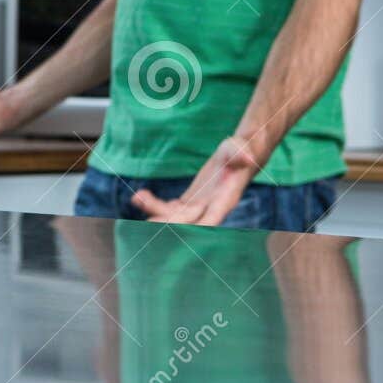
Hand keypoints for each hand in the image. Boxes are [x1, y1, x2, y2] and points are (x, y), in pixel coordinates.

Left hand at [130, 136, 260, 225]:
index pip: (212, 219)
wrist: (238, 155)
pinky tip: (141, 196)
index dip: (197, 228)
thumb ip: (241, 154)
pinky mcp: (191, 201)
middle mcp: (212, 207)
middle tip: (147, 222)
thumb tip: (246, 158)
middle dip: (168, 221)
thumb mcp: (239, 149)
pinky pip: (172, 208)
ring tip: (136, 198)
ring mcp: (200, 206)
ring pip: (176, 215)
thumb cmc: (240, 150)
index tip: (178, 233)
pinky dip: (156, 205)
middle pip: (188, 220)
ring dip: (155, 210)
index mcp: (225, 199)